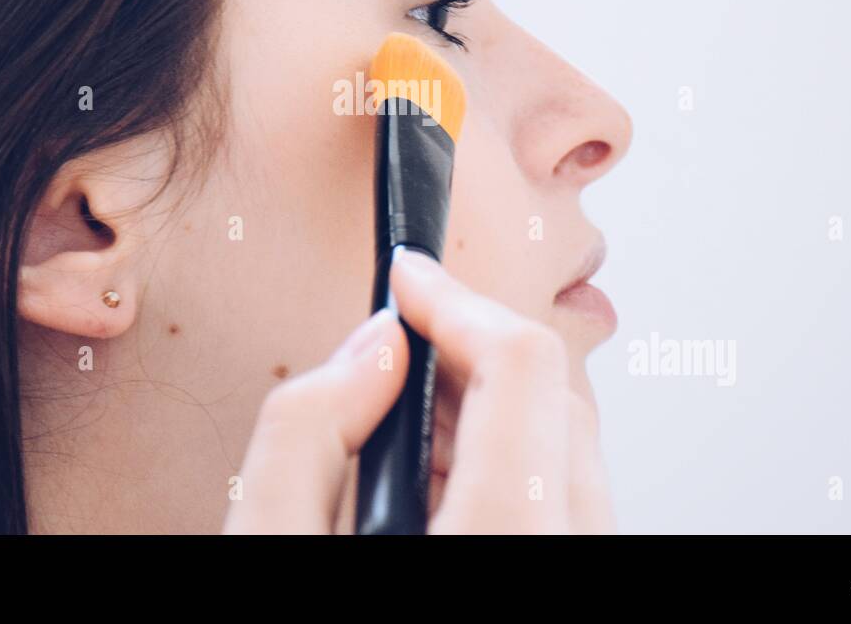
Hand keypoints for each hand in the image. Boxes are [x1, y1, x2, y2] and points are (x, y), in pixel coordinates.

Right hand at [223, 249, 613, 533]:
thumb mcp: (270, 546)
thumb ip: (305, 436)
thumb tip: (373, 346)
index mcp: (500, 541)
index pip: (521, 367)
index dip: (456, 299)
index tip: (407, 279)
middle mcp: (563, 553)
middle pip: (560, 397)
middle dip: (478, 347)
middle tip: (404, 341)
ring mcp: (580, 566)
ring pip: (572, 445)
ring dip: (496, 407)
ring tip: (411, 423)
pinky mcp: (574, 572)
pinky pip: (567, 493)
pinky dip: (512, 459)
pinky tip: (438, 481)